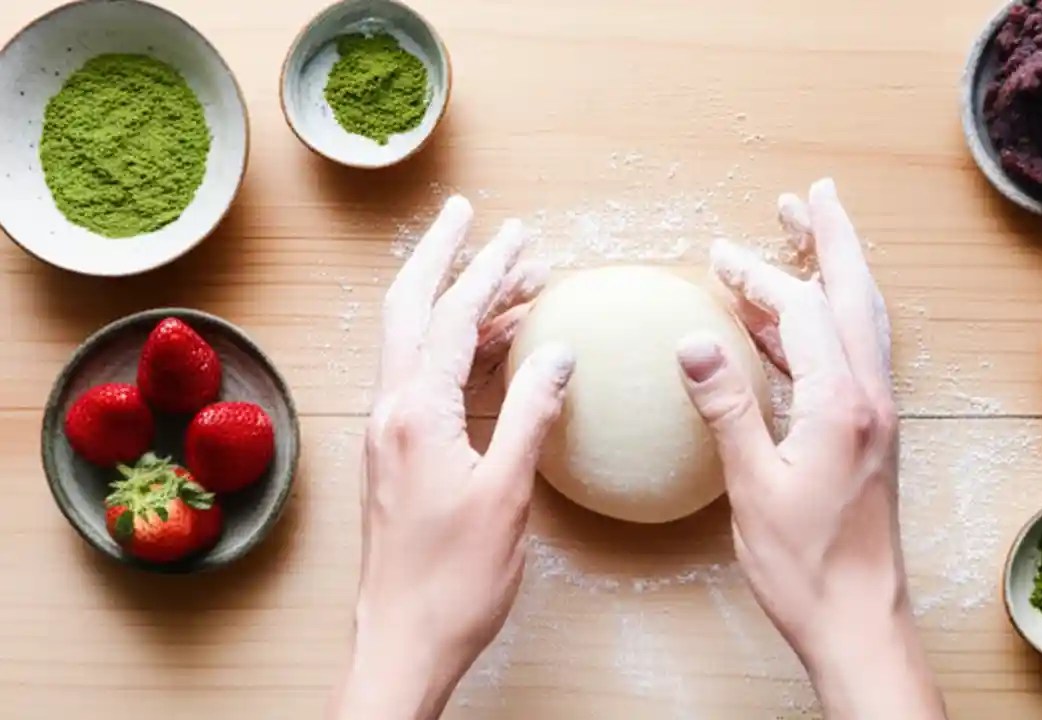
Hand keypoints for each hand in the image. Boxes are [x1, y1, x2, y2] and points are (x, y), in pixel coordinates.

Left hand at [328, 197, 574, 719]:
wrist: (402, 640)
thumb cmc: (453, 580)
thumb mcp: (507, 493)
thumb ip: (531, 413)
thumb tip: (557, 352)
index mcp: (416, 414)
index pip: (453, 318)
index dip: (489, 271)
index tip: (520, 235)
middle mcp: (392, 411)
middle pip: (410, 308)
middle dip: (442, 256)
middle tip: (470, 215)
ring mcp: (391, 432)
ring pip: (418, 342)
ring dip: (459, 303)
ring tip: (510, 279)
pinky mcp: (399, 453)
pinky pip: (426, 378)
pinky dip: (459, 349)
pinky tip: (496, 347)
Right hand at [677, 179, 945, 718]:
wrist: (860, 620)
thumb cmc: (807, 566)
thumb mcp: (753, 486)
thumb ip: (726, 407)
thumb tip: (694, 341)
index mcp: (843, 403)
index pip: (801, 310)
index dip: (758, 277)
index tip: (718, 258)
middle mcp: (871, 398)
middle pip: (854, 295)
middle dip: (831, 240)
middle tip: (808, 198)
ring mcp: (878, 415)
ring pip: (861, 321)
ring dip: (836, 273)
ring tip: (805, 240)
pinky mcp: (872, 434)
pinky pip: (854, 355)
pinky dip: (827, 322)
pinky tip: (793, 326)